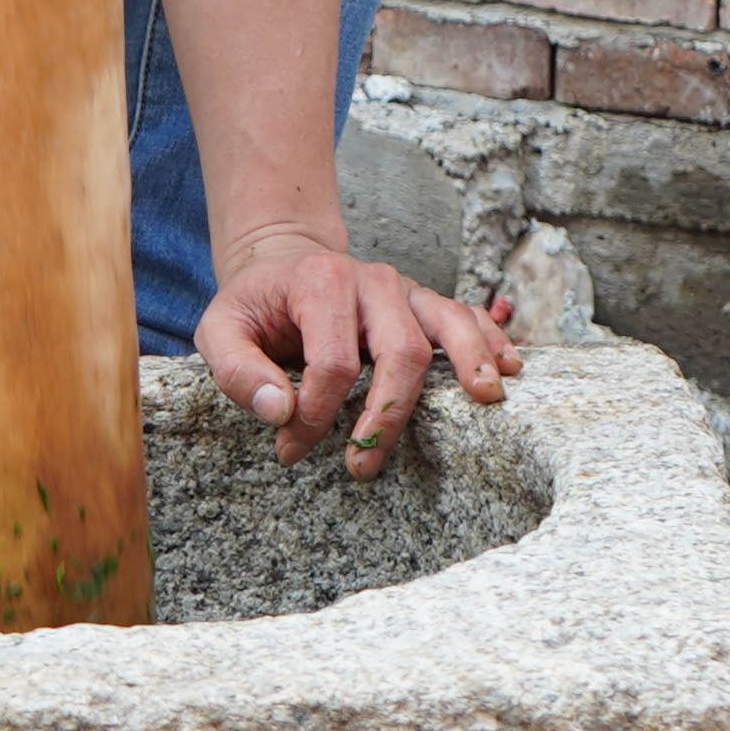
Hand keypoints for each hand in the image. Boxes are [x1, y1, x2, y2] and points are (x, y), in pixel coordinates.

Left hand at [193, 229, 522, 478]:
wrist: (280, 264)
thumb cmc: (254, 306)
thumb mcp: (219, 330)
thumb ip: (236, 370)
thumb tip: (279, 412)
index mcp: (321, 281)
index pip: (333, 361)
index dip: (316, 414)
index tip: (291, 447)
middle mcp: (371, 280)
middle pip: (399, 350)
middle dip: (385, 415)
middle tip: (361, 466)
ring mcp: (404, 290)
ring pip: (447, 325)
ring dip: (469, 363)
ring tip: (487, 399)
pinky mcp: (423, 304)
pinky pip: (466, 316)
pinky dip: (491, 340)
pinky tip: (511, 369)